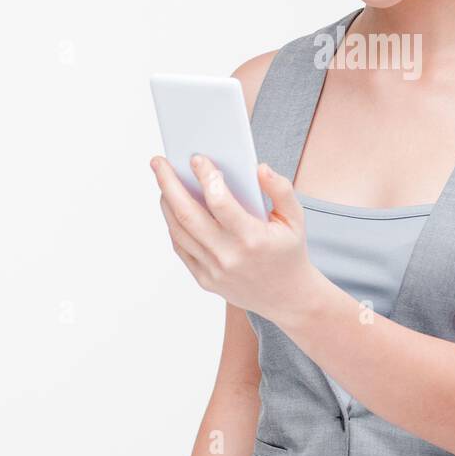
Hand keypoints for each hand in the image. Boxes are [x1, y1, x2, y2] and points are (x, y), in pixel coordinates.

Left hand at [150, 153, 318, 323]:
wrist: (286, 297)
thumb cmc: (288, 252)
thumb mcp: (295, 219)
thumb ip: (281, 189)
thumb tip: (260, 168)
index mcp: (253, 239)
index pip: (220, 202)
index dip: (206, 177)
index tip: (196, 158)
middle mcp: (229, 256)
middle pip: (188, 214)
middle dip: (169, 184)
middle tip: (159, 162)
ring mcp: (213, 270)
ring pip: (178, 230)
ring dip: (166, 202)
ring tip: (163, 181)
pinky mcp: (204, 279)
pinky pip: (181, 247)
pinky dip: (173, 224)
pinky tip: (172, 206)